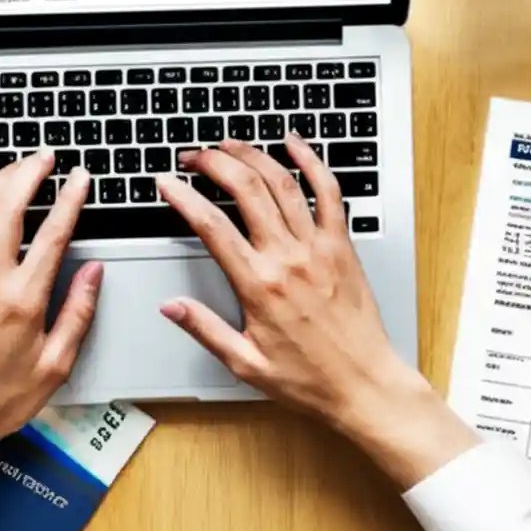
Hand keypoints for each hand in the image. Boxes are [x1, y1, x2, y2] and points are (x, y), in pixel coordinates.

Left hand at [0, 151, 102, 498]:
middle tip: (44, 157)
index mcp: (22, 302)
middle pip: (8, 207)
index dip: (69, 198)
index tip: (79, 178)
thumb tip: (93, 272)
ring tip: (15, 168)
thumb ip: (78, 312)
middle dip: (29, 172)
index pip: (52, 233)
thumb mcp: (56, 365)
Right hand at [157, 135, 478, 487]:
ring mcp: (318, 247)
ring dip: (253, 156)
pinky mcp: (342, 246)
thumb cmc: (308, 379)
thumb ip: (204, 329)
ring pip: (283, 183)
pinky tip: (295, 144)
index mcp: (258, 286)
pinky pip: (329, 193)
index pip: (211, 226)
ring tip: (230, 145)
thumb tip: (170, 306)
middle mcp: (288, 258)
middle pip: (246, 190)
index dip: (183, 197)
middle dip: (214, 163)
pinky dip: (312, 163)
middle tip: (194, 157)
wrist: (363, 385)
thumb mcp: (244, 363)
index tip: (167, 184)